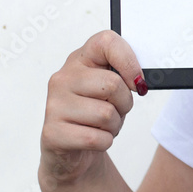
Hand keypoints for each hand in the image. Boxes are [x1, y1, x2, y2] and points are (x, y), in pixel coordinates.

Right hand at [39, 30, 146, 188]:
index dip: (129, 61)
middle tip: (117, 110)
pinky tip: (93, 138)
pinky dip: (105, 142)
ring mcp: (54, 105)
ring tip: (102, 125)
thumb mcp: (113, 89)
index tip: (137, 81)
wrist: (72, 150)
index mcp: (80, 59)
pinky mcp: (52, 133)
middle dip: (125, 103)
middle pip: (112, 84)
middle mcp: (62, 78)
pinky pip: (96, 138)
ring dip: (114, 126)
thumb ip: (125, 77)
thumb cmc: (97, 113)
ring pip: (106, 114)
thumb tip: (140, 81)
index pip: (106, 41)